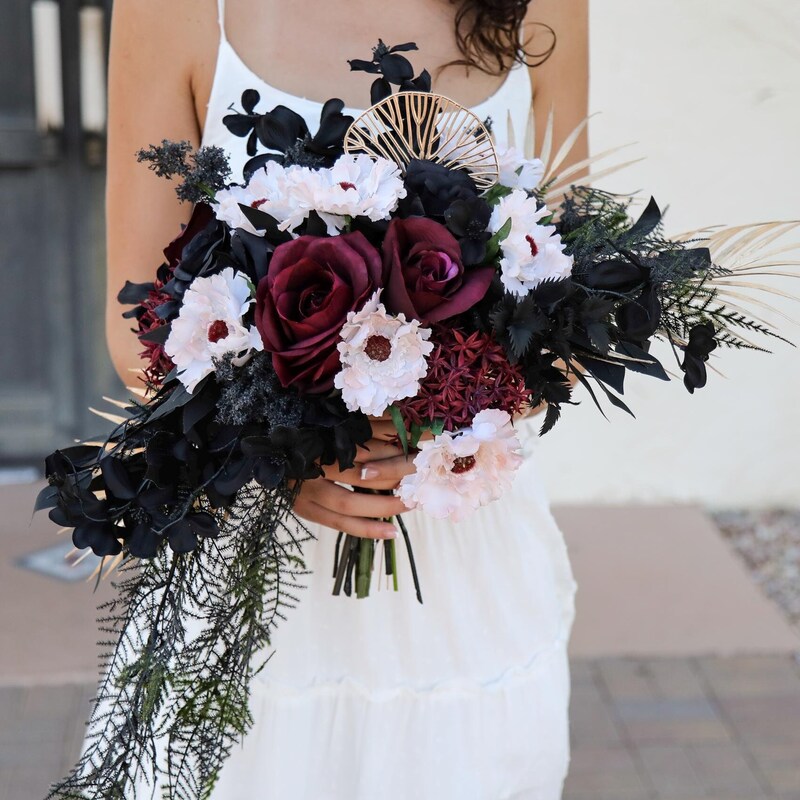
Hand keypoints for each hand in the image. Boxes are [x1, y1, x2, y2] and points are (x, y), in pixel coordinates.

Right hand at [293, 417, 417, 538]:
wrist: (269, 448)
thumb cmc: (311, 430)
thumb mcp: (340, 422)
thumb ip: (373, 424)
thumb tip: (411, 426)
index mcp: (320, 437)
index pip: (365, 446)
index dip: (395, 451)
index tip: (420, 452)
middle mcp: (311, 464)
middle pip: (359, 474)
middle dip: (394, 478)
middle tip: (420, 479)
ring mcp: (305, 489)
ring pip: (348, 504)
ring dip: (383, 507)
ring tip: (410, 505)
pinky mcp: (303, 508)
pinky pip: (339, 524)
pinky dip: (366, 530)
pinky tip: (391, 533)